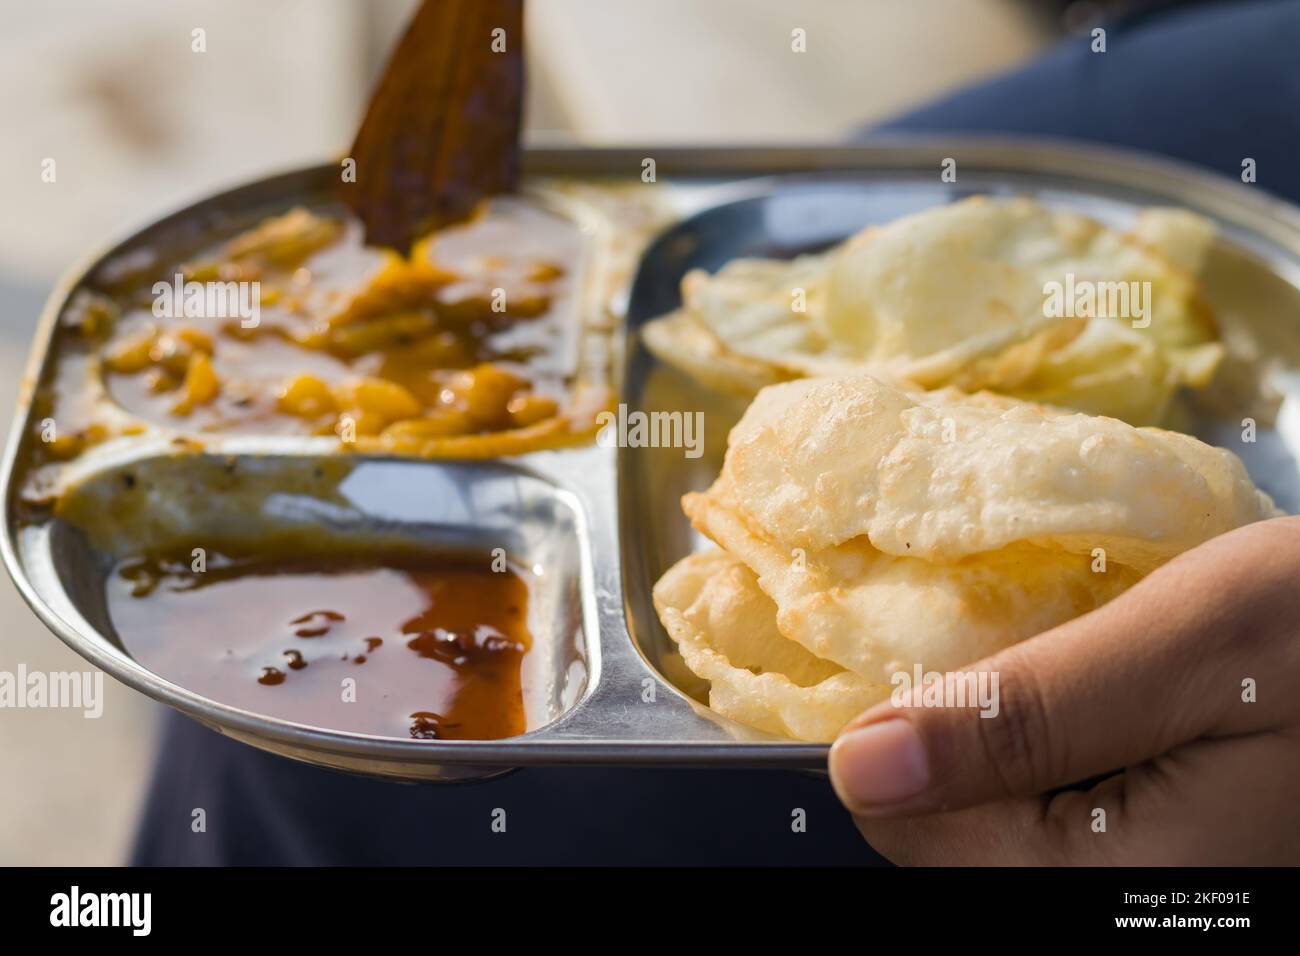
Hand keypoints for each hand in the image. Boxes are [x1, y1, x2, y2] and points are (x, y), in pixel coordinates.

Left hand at [828, 516, 1299, 864]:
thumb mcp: (1199, 644)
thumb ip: (1027, 713)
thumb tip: (863, 765)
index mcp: (1112, 885)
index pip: (912, 835)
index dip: (886, 737)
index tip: (898, 645)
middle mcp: (1129, 912)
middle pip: (956, 841)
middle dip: (951, 733)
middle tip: (990, 630)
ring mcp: (1156, 891)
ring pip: (1008, 827)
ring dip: (1004, 734)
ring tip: (1056, 649)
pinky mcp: (1182, 865)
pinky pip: (1069, 818)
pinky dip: (1059, 746)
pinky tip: (1095, 686)